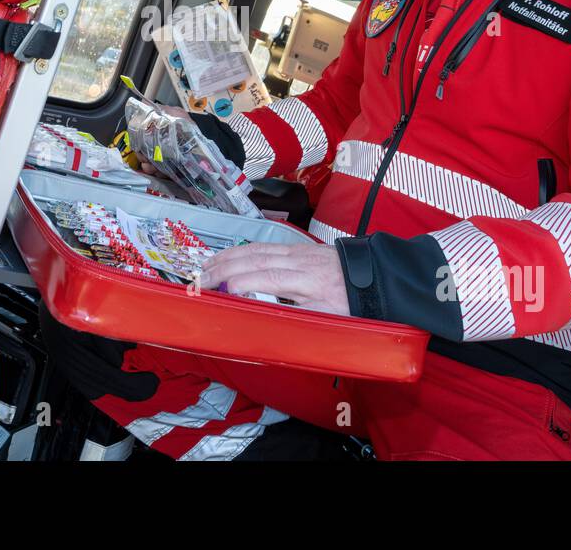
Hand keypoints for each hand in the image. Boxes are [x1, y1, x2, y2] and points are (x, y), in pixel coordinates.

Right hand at [200, 243, 350, 315]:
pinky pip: (261, 246)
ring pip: (255, 250)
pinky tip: (226, 256)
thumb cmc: (348, 300)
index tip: (224, 292)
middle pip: (255, 260)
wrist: (368, 275)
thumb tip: (268, 324)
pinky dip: (239, 250)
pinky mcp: (292, 248)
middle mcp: (297, 261)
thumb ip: (298, 319)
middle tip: (201, 281)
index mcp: (307, 280)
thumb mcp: (327, 318)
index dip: (245, 283)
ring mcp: (294, 252)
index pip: (270, 278)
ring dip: (227, 258)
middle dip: (225, 269)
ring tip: (206, 268)